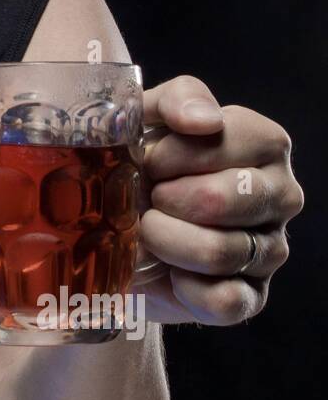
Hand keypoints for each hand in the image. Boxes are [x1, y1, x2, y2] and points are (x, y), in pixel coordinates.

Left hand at [132, 75, 303, 324]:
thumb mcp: (149, 116)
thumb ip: (178, 99)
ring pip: (220, 252)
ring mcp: (272, 248)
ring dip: (166, 242)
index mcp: (265, 143)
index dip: (171, 155)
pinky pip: (225, 300)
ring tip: (149, 231)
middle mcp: (281, 194)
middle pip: (224, 199)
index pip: (225, 142)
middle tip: (148, 198)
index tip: (147, 160)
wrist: (119, 229)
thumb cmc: (143, 164)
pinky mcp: (253, 296)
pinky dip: (184, 287)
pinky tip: (169, 271)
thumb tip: (203, 121)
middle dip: (167, 200)